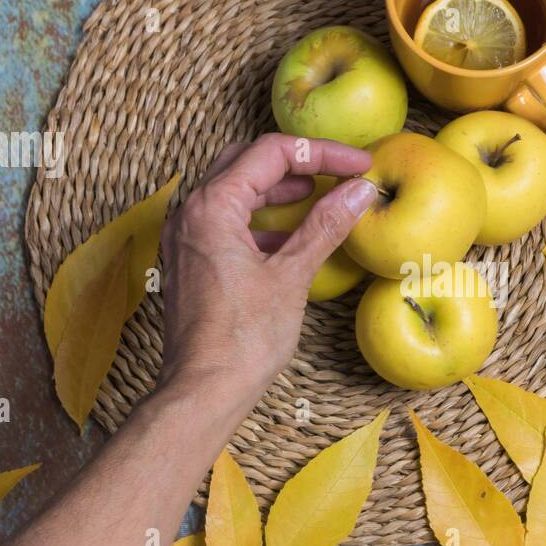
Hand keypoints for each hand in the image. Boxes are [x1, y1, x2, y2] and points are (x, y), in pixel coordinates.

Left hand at [157, 134, 375, 405]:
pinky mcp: (191, 261)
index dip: (322, 153)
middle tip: (339, 171)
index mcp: (212, 206)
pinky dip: (261, 218)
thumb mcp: (291, 276)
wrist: (204, 391)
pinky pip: (226, 220)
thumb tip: (359, 190)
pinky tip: (291, 235)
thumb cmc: (243, 340)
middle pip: (247, 162)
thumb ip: (325, 226)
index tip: (359, 164)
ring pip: (235, 190)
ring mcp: (186, 237)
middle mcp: (190, 213)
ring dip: (278, 188)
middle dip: (297, 162)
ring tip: (321, 195)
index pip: (271, 153)